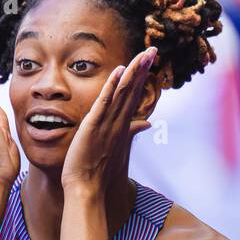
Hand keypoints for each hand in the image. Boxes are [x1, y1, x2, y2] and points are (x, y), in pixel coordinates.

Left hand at [61, 48, 157, 193]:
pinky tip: (119, 70)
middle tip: (153, 50)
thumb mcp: (116, 148)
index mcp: (121, 126)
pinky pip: (104, 103)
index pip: (134, 96)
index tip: (150, 60)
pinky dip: (112, 86)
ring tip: (143, 54)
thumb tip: (147, 124)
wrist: (86, 189)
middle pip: (133, 91)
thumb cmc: (97, 172)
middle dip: (143, 69)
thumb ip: (131, 132)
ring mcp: (108, 124)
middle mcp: (118, 123)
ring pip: (123, 93)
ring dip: (133, 72)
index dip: (142, 77)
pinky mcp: (94, 126)